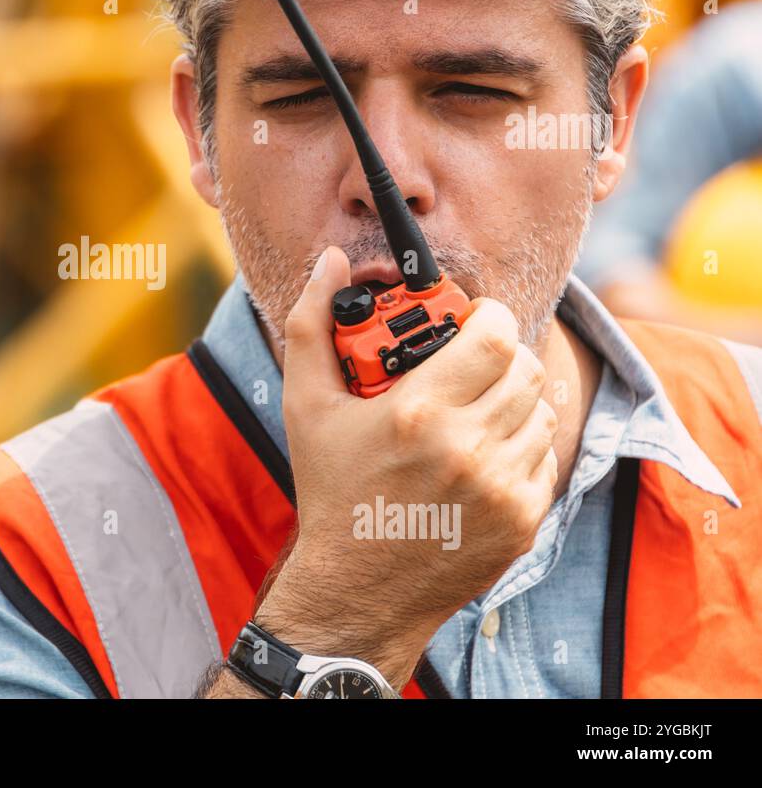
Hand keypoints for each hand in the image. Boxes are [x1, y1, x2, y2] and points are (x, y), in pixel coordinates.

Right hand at [255, 246, 558, 689]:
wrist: (357, 591)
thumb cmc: (331, 493)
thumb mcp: (306, 406)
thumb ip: (313, 325)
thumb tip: (329, 262)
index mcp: (419, 412)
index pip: (495, 335)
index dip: (489, 316)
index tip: (471, 320)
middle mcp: (469, 448)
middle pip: (525, 367)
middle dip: (499, 355)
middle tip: (467, 365)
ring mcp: (503, 488)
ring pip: (541, 410)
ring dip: (513, 400)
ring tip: (472, 411)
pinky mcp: (524, 519)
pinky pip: (547, 456)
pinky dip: (521, 446)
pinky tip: (481, 455)